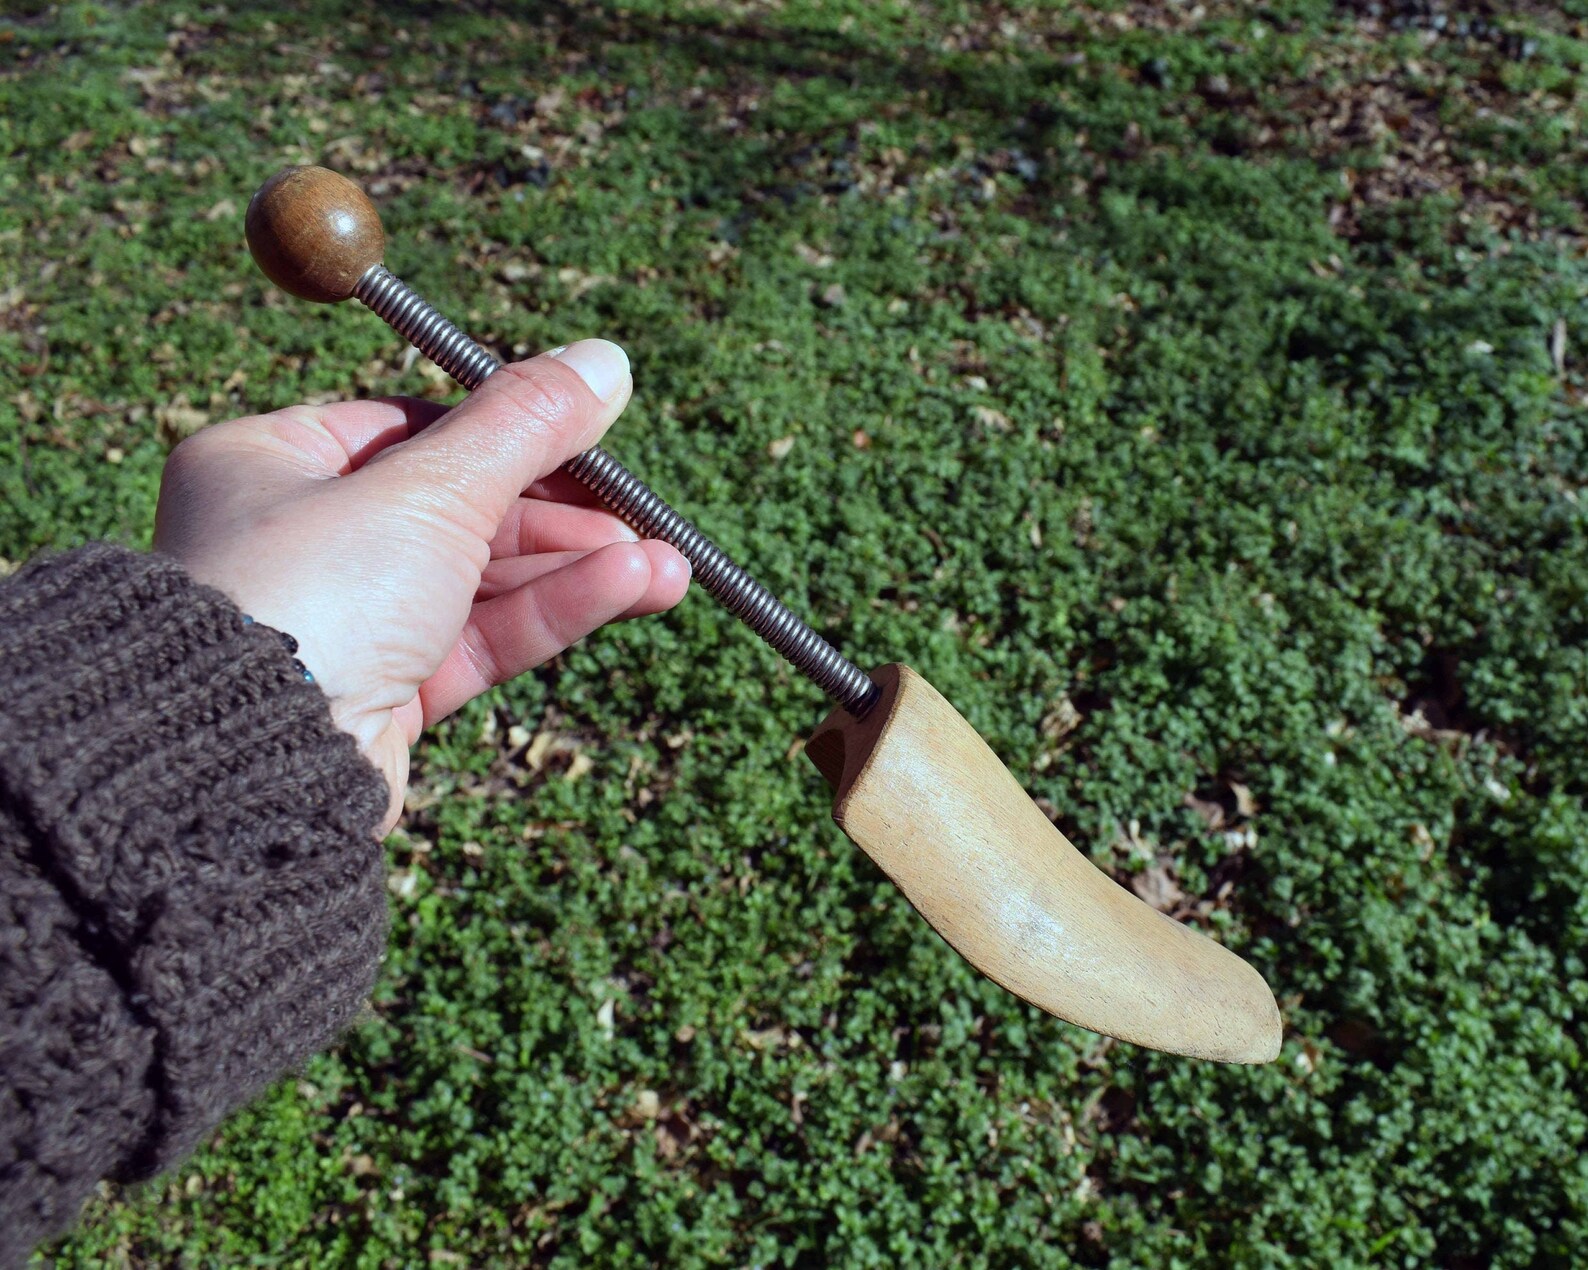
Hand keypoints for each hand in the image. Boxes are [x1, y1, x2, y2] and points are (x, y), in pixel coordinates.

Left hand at [154, 340, 689, 831]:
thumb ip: (523, 427)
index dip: (512, 432)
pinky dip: (553, 613)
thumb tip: (607, 360)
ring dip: (578, 568)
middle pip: (461, 507)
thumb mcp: (431, 490)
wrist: (252, 767)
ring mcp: (346, 620)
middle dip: (566, 514)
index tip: (594, 439)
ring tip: (669, 567)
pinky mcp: (383, 693)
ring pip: (483, 579)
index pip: (416, 427)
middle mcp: (304, 539)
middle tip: (648, 516)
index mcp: (275, 462)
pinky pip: (480, 638)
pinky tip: (630, 590)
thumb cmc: (312, 598)